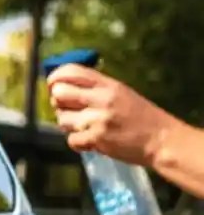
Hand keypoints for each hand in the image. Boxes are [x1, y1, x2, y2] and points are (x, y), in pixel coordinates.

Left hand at [47, 64, 182, 165]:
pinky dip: (78, 142)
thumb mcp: (121, 93)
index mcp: (108, 85)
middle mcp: (102, 99)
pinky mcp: (97, 139)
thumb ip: (95, 88)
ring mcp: (98, 119)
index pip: (71, 71)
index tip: (52, 84)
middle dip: (58, 103)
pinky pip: (71, 140)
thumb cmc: (140, 117)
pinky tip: (92, 140)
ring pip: (62, 118)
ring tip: (85, 127)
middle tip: (69, 109)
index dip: (55, 77)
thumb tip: (62, 88)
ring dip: (69, 125)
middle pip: (59, 93)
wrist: (162, 140)